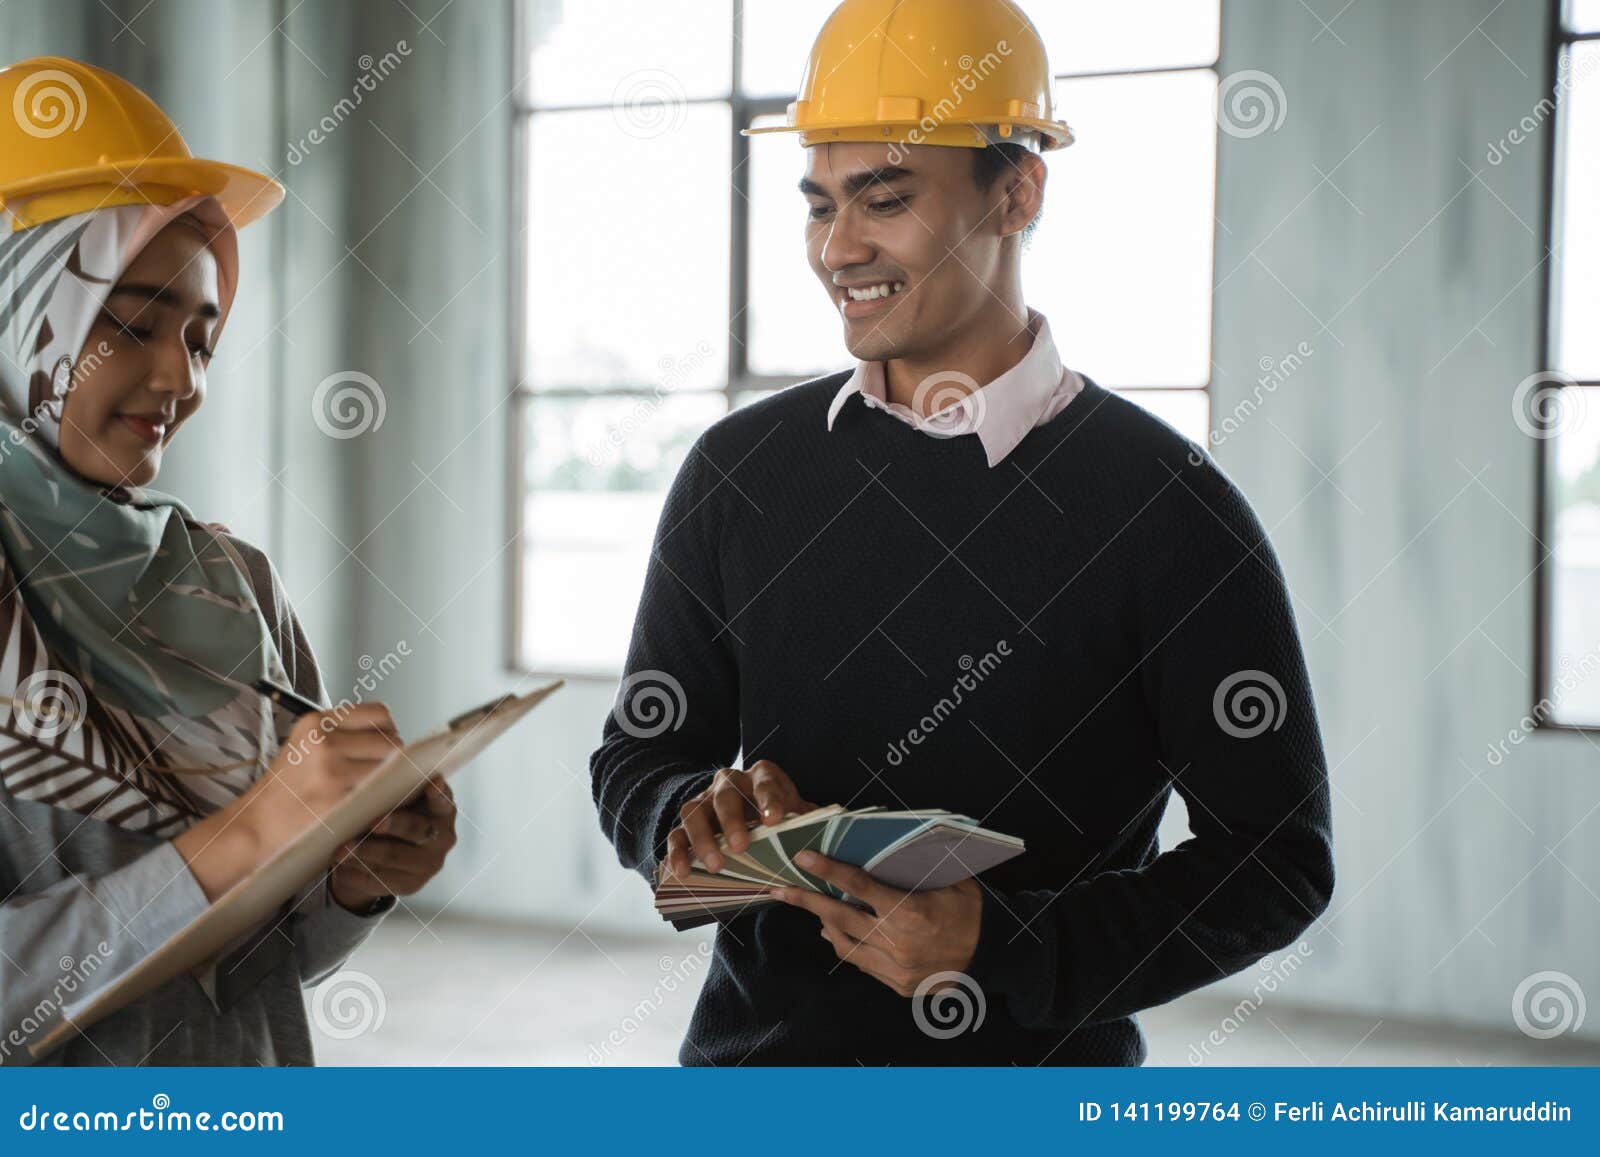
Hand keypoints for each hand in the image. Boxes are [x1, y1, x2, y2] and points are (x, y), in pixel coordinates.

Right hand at [242, 702, 402, 847]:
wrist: (257, 827)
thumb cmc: (285, 792)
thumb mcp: (305, 747)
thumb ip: (341, 735)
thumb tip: (389, 736)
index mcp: (316, 723)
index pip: (379, 714)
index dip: (388, 732)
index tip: (381, 747)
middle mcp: (324, 741)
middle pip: (392, 741)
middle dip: (392, 760)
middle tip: (379, 775)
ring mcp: (332, 769)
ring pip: (392, 767)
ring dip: (390, 781)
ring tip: (373, 791)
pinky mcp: (339, 798)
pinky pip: (382, 793)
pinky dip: (382, 801)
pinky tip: (369, 807)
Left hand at [330, 776, 457, 910]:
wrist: (391, 855)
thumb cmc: (394, 814)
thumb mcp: (400, 801)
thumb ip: (394, 792)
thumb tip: (364, 784)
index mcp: (443, 811)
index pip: (443, 801)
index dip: (437, 794)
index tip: (432, 782)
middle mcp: (443, 838)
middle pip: (416, 829)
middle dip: (393, 824)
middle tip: (372, 822)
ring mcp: (429, 864)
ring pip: (394, 856)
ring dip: (366, 852)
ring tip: (341, 849)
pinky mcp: (412, 885)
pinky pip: (382, 880)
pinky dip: (359, 872)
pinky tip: (342, 866)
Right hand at [665, 760, 816, 878]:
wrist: (753, 813)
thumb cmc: (780, 814)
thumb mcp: (797, 812)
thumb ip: (809, 820)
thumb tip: (829, 833)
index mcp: (762, 776)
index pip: (765, 783)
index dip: (769, 800)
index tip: (774, 820)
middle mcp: (729, 782)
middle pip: (725, 795)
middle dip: (732, 821)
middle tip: (740, 846)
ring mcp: (705, 801)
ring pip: (694, 812)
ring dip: (703, 839)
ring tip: (715, 865)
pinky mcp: (688, 824)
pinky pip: (677, 834)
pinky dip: (678, 853)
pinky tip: (683, 872)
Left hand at [772, 851, 982, 996]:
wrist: (990, 956)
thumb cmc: (970, 911)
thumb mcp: (953, 879)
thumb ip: (921, 863)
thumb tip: (892, 840)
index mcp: (910, 912)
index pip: (859, 886)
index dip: (828, 870)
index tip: (804, 857)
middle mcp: (896, 942)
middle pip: (839, 917)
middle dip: (806, 900)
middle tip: (779, 888)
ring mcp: (893, 967)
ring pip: (843, 943)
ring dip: (821, 922)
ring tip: (804, 904)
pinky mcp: (894, 983)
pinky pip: (858, 962)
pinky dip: (841, 944)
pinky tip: (830, 931)